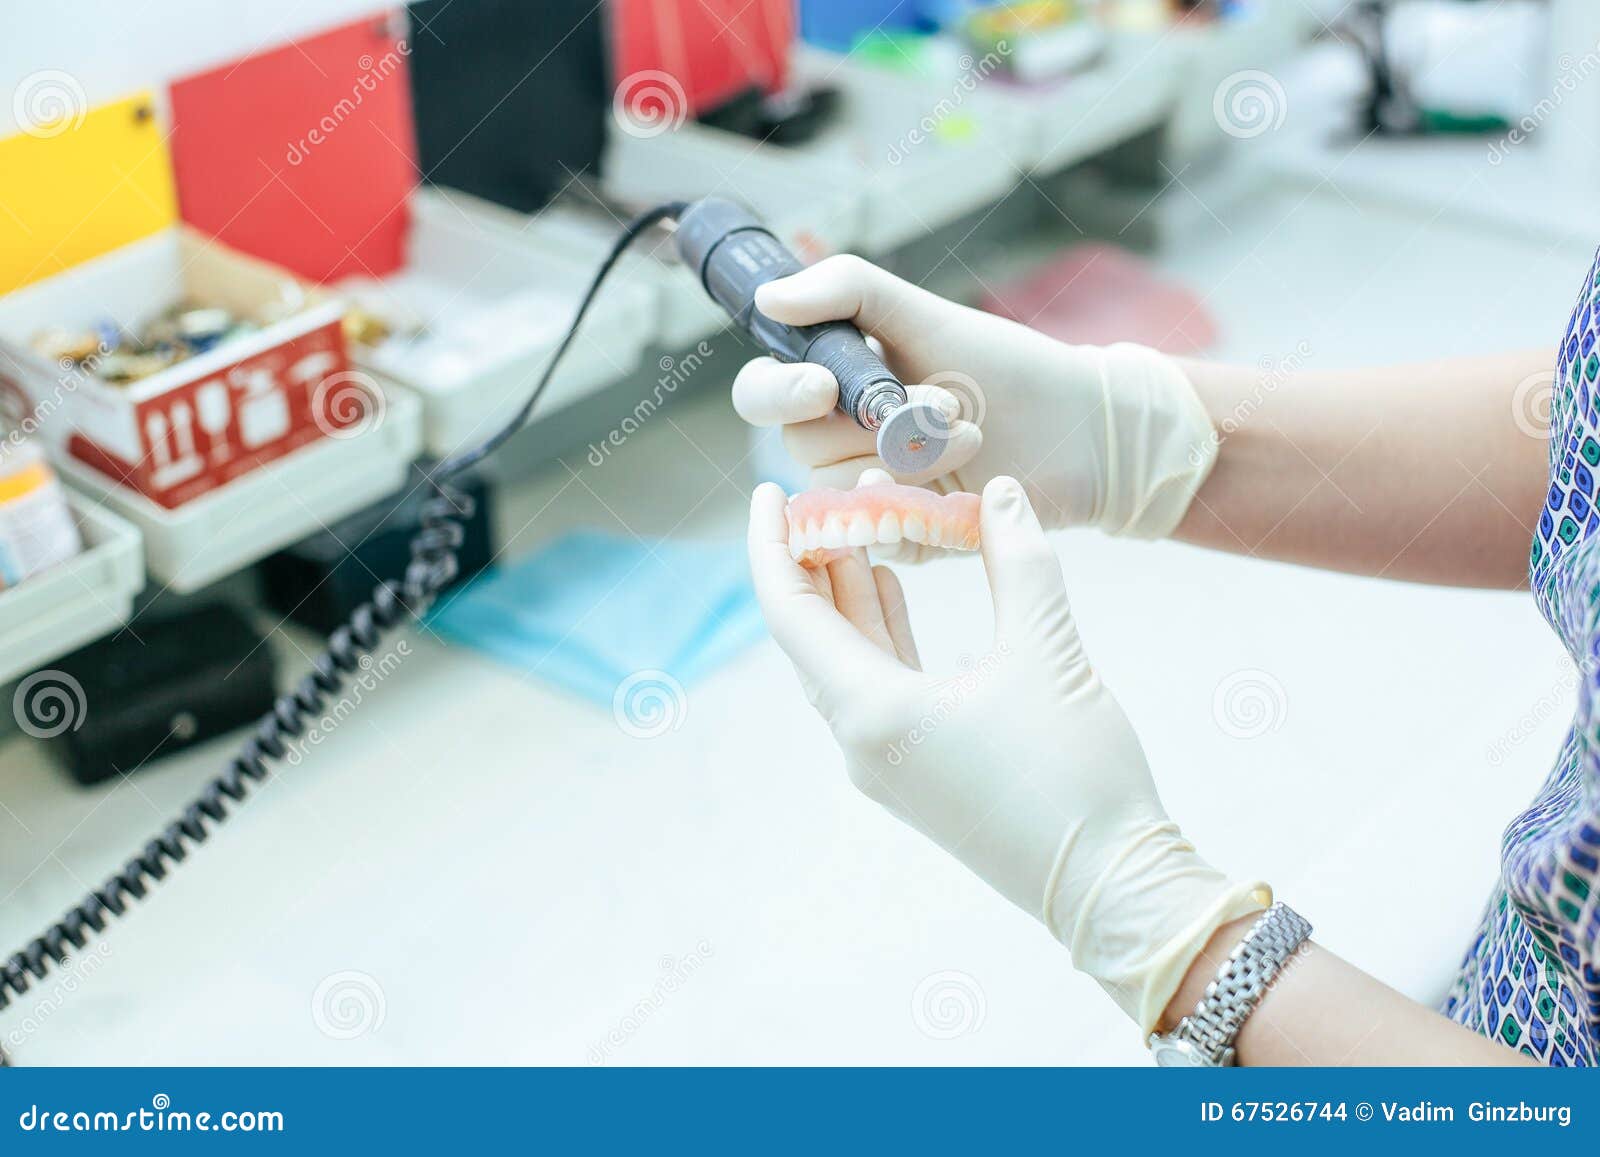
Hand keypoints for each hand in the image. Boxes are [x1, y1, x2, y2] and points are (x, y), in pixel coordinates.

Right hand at [733, 256, 1217, 552]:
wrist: (1082, 427)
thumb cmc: (1006, 366)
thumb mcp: (926, 314)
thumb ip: (847, 292)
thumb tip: (769, 297)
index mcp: (835, 381)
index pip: (762, 394)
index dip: (778, 393)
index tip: (824, 385)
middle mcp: (842, 439)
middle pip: (801, 443)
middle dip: (872, 423)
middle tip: (944, 402)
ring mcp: (871, 490)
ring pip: (841, 490)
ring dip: (909, 461)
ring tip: (971, 435)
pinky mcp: (903, 535)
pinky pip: (876, 534)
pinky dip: (912, 510)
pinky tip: (959, 491)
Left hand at [748, 471, 1267, 1030]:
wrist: (1113, 886)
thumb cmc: (1077, 777)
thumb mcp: (1048, 653)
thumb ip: (1020, 562)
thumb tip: (1000, 491)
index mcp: (872, 713)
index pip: (789, 613)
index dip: (772, 545)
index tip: (769, 491)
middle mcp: (862, 742)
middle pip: (811, 635)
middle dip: (815, 559)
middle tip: (828, 494)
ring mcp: (887, 762)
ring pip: (845, 660)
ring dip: (849, 593)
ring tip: (859, 523)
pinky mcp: (918, 771)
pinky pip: (878, 685)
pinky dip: (881, 631)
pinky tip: (895, 589)